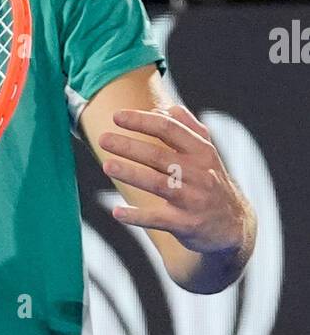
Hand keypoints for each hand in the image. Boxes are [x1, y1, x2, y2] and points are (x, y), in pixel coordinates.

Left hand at [98, 105, 247, 254]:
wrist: (232, 226)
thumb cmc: (210, 183)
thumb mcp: (206, 153)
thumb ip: (187, 128)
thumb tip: (161, 108)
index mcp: (201, 151)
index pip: (170, 129)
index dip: (142, 120)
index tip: (116, 116)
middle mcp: (199, 173)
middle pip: (159, 156)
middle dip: (129, 146)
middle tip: (103, 139)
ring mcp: (193, 200)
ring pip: (158, 184)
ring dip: (131, 174)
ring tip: (107, 165)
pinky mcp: (187, 225)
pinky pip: (158, 219)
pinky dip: (137, 216)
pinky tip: (116, 211)